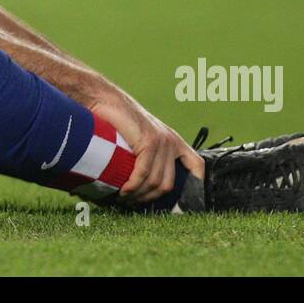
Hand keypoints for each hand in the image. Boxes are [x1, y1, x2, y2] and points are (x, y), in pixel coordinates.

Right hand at [89, 93, 204, 206]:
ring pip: (156, 182)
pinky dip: (133, 187)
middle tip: (134, 201)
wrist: (106, 100)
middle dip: (150, 198)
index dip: (195, 185)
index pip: (197, 166)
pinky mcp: (149, 142)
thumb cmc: (119, 120)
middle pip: (168, 184)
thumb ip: (149, 155)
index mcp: (174, 140)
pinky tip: (124, 190)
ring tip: (125, 197)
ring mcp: (161, 141)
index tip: (181, 203)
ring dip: (139, 195)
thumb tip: (145, 184)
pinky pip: (144, 173)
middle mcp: (171, 142)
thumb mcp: (141, 137)